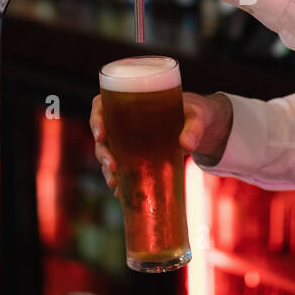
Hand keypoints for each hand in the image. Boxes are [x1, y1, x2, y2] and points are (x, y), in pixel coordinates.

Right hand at [90, 91, 233, 190]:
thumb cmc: (194, 113)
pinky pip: (120, 167)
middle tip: (111, 166)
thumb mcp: (196, 116)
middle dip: (101, 152)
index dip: (95, 119)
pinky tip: (120, 193)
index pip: (100, 105)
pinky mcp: (135, 155)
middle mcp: (123, 121)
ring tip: (114, 183)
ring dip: (106, 169)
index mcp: (130, 101)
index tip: (100, 135)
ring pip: (107, 153)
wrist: (199, 126)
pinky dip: (119, 181)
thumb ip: (193, 128)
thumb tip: (187, 146)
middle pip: (101, 134)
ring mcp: (127, 140)